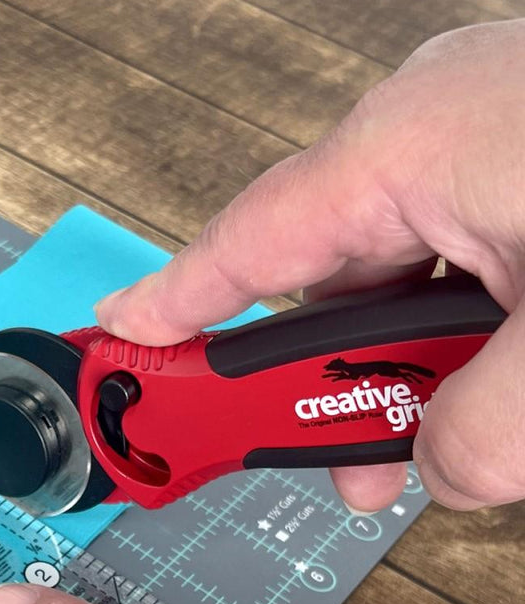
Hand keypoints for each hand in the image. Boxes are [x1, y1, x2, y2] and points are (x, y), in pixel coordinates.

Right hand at [95, 20, 524, 512]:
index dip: (170, 306)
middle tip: (328, 469)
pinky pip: (471, 257)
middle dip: (326, 388)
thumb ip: (484, 434)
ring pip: (408, 277)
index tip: (117, 342)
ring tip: (434, 454)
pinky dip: (475, 335)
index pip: (246, 245)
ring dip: (415, 377)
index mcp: (415, 145)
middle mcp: (442, 127)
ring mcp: (498, 136)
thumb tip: (440, 476)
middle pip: (328, 276)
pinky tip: (506, 394)